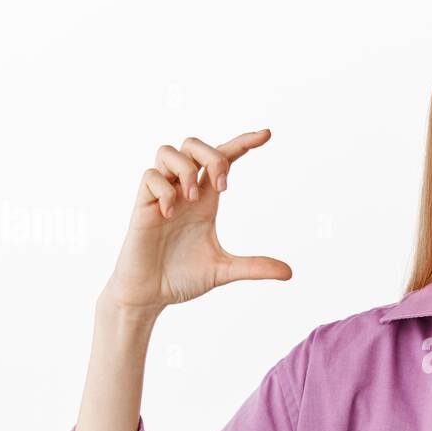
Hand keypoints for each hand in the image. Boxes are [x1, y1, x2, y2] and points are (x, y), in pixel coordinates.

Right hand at [101, 129, 290, 313]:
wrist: (150, 295)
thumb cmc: (181, 278)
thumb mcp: (224, 271)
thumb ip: (254, 267)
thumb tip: (289, 273)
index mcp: (205, 200)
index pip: (224, 158)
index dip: (243, 143)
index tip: (267, 135)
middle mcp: (183, 192)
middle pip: (194, 145)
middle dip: (213, 155)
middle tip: (223, 187)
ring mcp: (161, 196)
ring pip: (168, 152)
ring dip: (186, 169)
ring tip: (191, 198)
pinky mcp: (142, 207)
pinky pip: (150, 177)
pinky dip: (164, 190)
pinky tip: (169, 214)